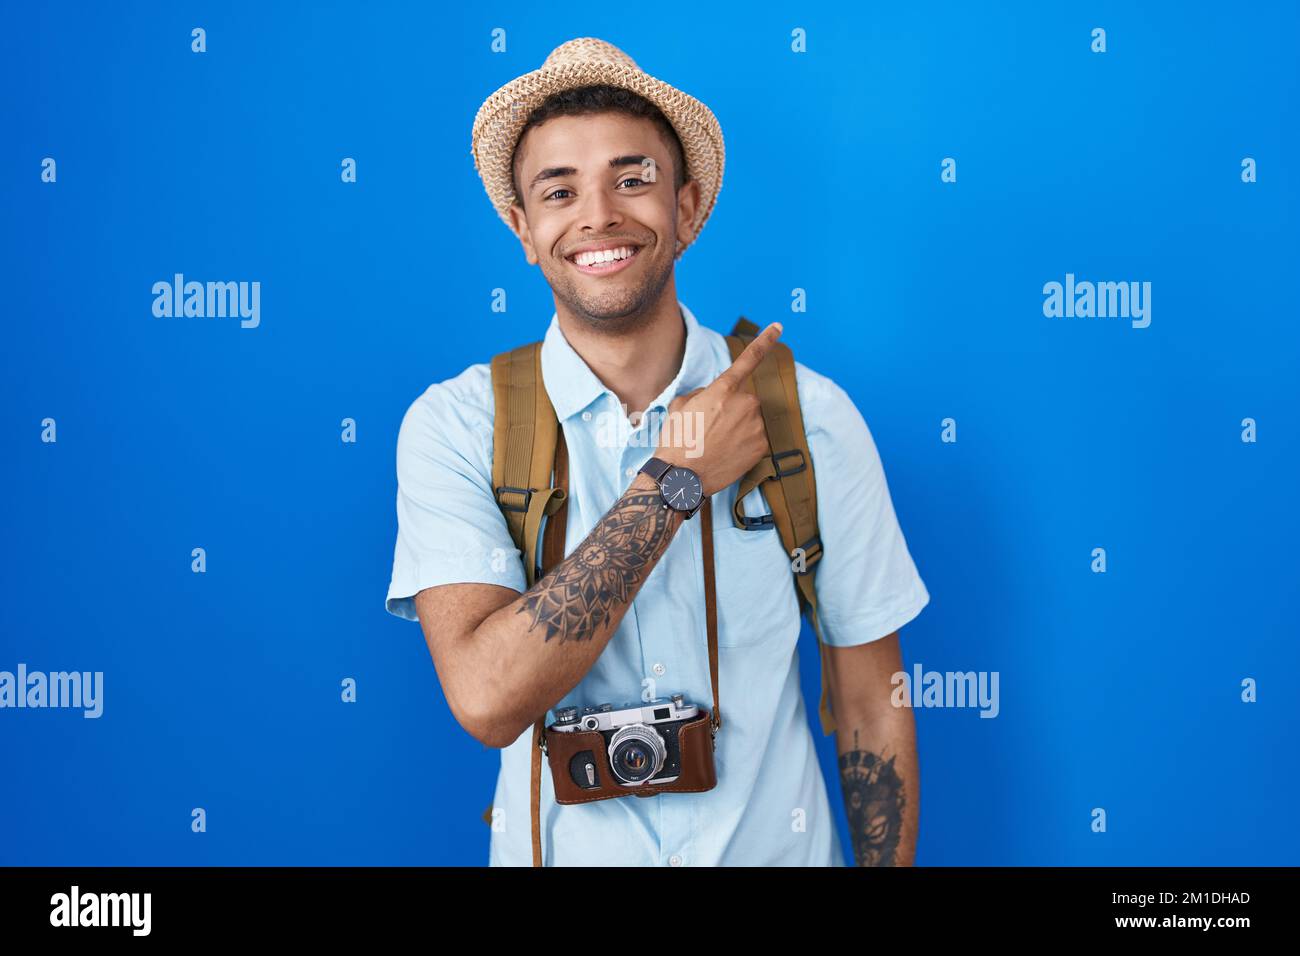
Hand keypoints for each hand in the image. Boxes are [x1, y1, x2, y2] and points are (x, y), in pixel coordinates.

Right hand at [653, 321, 782, 497]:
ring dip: (739, 426)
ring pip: (752, 419)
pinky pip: (756, 437)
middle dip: (733, 408)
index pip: (748, 360)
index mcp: (723, 390)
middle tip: (712, 427)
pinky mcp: (761, 447)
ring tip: (717, 442)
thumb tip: (715, 394)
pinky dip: (745, 443)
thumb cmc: (677, 441)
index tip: (779, 327)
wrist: (682, 478)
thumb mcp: (680, 406)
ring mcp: (756, 427)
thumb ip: (703, 392)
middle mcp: (744, 405)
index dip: (765, 341)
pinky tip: (727, 453)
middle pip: (746, 399)